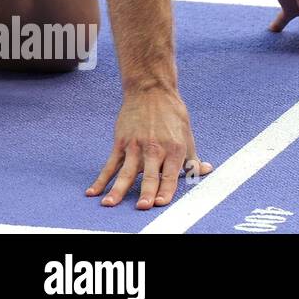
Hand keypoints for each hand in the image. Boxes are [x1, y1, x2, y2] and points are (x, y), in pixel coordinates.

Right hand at [87, 87, 212, 208]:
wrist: (151, 90)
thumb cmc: (172, 114)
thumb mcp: (186, 134)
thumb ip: (192, 157)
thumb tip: (206, 171)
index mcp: (174, 148)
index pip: (170, 174)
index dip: (166, 190)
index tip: (161, 204)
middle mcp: (155, 148)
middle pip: (150, 175)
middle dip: (147, 192)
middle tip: (142, 207)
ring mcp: (136, 146)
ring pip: (126, 172)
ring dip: (117, 189)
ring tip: (109, 204)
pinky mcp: (121, 142)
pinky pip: (110, 164)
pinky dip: (101, 179)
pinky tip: (93, 192)